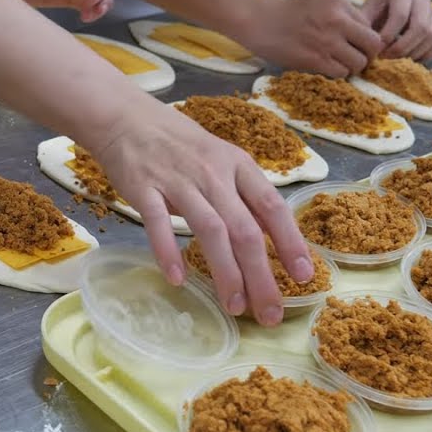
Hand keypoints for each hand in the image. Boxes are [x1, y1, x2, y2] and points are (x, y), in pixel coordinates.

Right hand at [90, 104, 313, 326]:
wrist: (127, 118)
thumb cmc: (180, 145)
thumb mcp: (222, 161)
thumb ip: (244, 197)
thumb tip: (273, 237)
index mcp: (238, 166)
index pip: (272, 207)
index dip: (290, 242)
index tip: (303, 276)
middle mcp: (214, 174)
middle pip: (245, 229)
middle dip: (261, 275)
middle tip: (270, 313)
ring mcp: (179, 181)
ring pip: (210, 230)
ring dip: (225, 272)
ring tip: (235, 306)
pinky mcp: (145, 188)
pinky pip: (157, 223)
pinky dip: (168, 252)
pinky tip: (177, 280)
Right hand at [234, 0, 382, 77]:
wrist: (258, 19)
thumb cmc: (285, 12)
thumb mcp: (319, 1)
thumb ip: (342, 13)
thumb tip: (359, 32)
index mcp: (340, 4)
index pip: (370, 27)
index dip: (365, 40)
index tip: (356, 46)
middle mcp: (338, 21)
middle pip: (373, 45)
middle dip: (367, 55)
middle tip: (355, 58)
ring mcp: (328, 41)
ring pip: (359, 63)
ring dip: (351, 67)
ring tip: (337, 64)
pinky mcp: (316, 59)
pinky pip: (341, 73)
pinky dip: (336, 73)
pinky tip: (325, 68)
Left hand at [362, 0, 431, 60]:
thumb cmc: (379, 6)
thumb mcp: (367, 10)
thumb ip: (363, 25)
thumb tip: (364, 46)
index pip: (401, 15)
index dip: (389, 34)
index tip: (377, 48)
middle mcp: (422, 1)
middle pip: (421, 27)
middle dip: (402, 47)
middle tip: (386, 57)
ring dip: (412, 53)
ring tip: (395, 58)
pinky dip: (426, 56)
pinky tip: (409, 57)